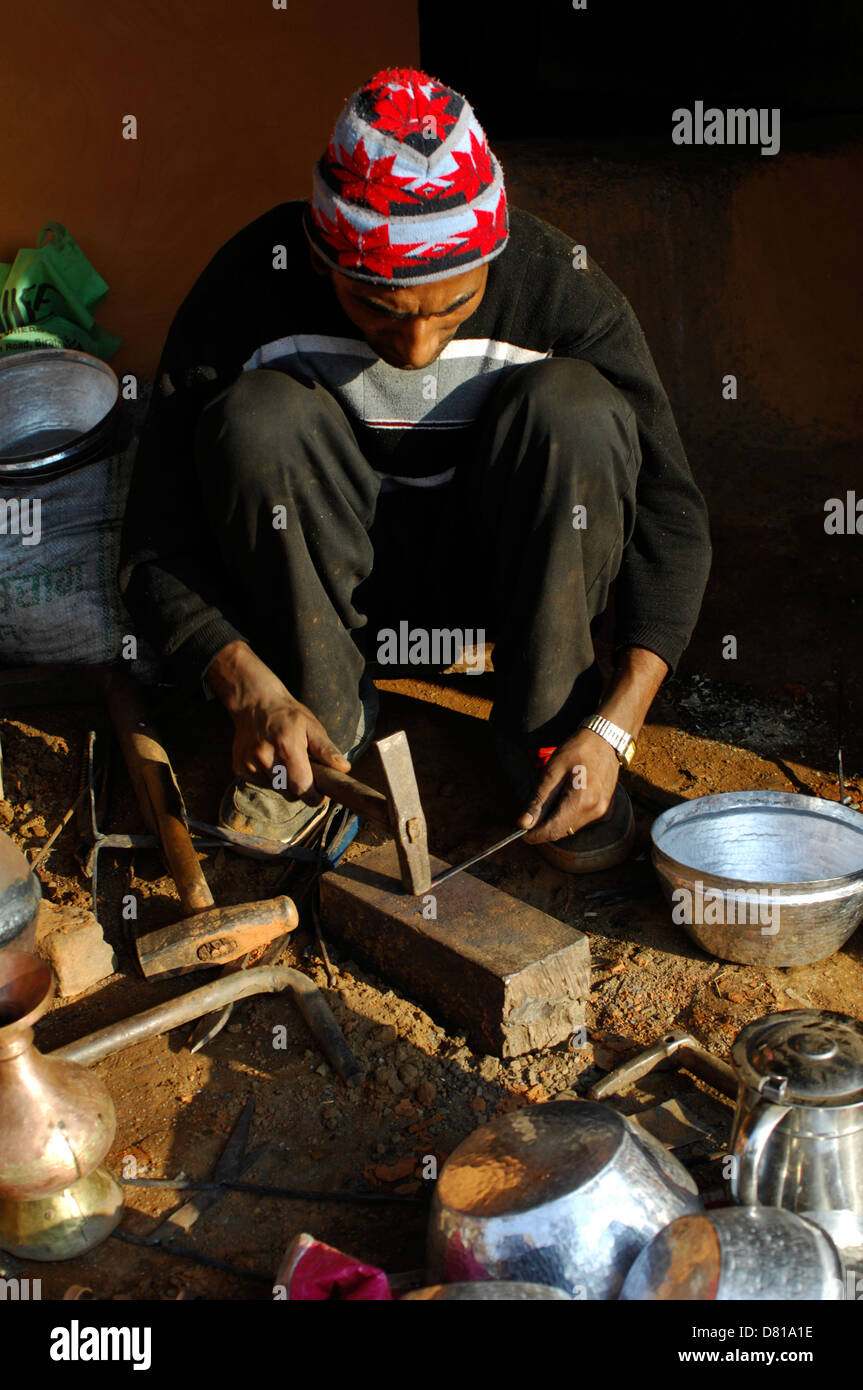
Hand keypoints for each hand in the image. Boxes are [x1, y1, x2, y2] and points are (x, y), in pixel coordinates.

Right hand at [205, 641, 349, 802]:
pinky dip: (270, 778)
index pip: (302, 787)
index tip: (321, 794)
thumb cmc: (288, 714)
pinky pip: (262, 785)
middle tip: (304, 770)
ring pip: (276, 790)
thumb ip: (326, 750)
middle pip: (290, 793)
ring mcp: (249, 764)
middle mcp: (264, 758)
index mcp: (287, 747)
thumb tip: (343, 768)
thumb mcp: (312, 726)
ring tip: (285, 761)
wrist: (254, 702)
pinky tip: (271, 760)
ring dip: (285, 782)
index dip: (314, 796)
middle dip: (301, 788)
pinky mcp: (239, 768)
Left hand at [518, 728, 619, 843]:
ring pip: (571, 828)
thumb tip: (524, 823)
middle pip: (562, 831)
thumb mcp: (552, 771)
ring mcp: (603, 811)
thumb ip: (538, 800)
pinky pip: (581, 821)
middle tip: (530, 815)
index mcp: (582, 802)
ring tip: (548, 801)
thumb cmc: (578, 750)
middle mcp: (595, 811)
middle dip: (544, 828)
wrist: (605, 739)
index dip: (535, 836)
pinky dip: (568, 816)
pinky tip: (563, 799)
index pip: (554, 830)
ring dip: (556, 822)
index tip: (521, 834)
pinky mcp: (605, 808)